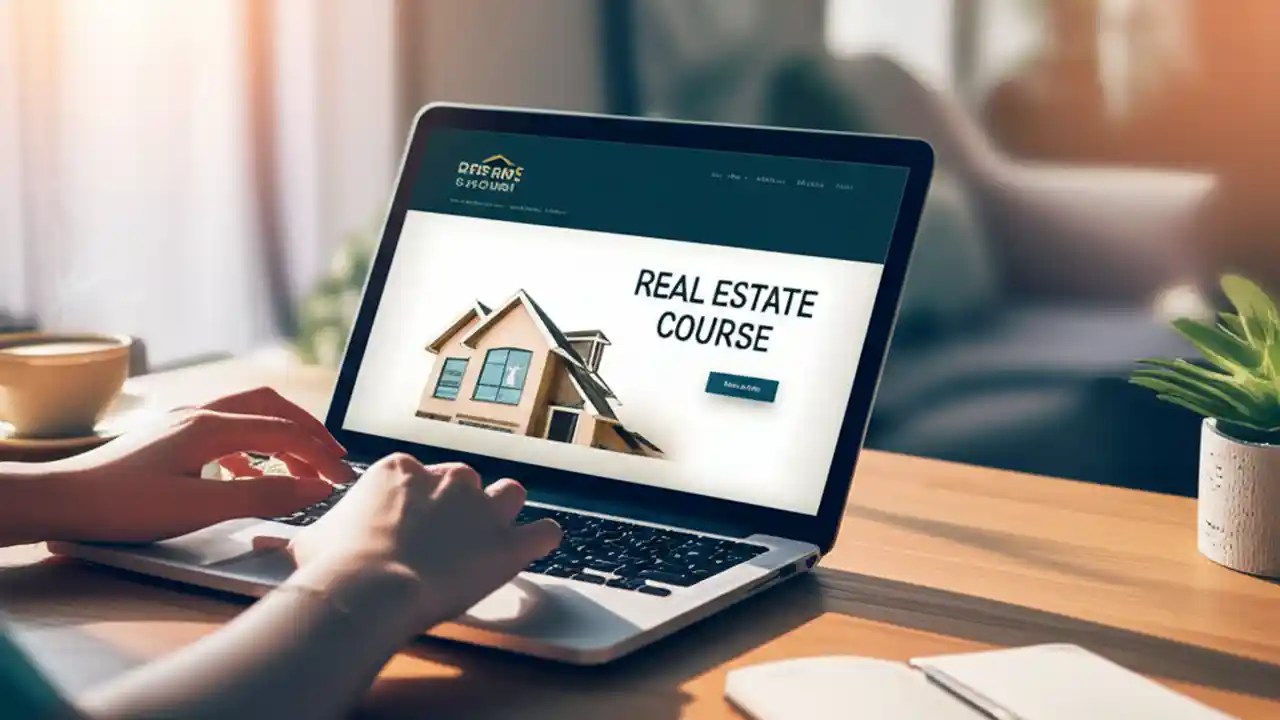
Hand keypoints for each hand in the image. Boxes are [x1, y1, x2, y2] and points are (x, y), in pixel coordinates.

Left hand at [40, 387, 353, 542]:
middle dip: (308, 431)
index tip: (343, 478)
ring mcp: (182, 422)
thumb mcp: (200, 507)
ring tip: (302, 464)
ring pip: (248, 415)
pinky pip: (225, 430)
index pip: (284, 432)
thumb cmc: (123, 506)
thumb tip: (313, 487)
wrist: (60, 501)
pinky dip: (252, 446)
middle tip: (334, 458)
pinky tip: (252, 471)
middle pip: (271, 408)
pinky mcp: (169, 438)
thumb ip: (262, 495)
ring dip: (281, 435)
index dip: (320, 454)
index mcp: (211, 426)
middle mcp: (199, 414)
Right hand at [262, 454, 560, 629]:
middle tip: (444, 541)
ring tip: (491, 537)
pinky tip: (532, 548)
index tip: (408, 528)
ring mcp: (481, 509)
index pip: (420, 477)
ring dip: (504, 513)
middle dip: (459, 507)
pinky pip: (544, 532)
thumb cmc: (336, 565)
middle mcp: (447, 479)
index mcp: (400, 470)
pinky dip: (541, 539)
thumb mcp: (310, 540)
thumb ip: (300, 534)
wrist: (369, 589)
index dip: (417, 505)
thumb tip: (261, 542)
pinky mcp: (509, 543)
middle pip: (465, 482)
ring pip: (510, 495)